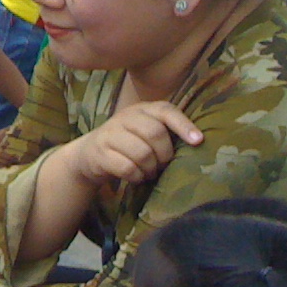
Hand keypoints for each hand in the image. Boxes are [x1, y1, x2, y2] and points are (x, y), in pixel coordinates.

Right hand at [64, 102, 201, 187]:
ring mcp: (110, 134)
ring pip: (142, 153)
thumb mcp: (143, 129)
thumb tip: (196, 143)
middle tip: (163, 164)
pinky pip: (127, 167)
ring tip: (150, 172)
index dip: (183, 126)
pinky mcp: (100, 153)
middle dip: (164, 154)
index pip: (166, 111)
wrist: (88, 154)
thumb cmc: (126, 142)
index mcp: (141, 109)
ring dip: (151, 168)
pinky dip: (137, 176)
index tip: (198, 141)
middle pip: (155, 134)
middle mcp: (125, 117)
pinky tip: (137, 177)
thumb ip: (164, 129)